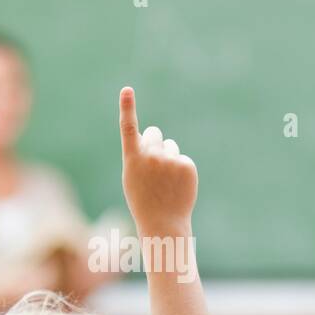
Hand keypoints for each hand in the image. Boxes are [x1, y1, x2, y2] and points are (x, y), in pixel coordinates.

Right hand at [119, 87, 197, 236]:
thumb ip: (140, 155)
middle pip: (154, 133)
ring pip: (170, 147)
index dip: (127, 107)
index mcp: (132, 159)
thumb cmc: (143, 201)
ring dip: (168, 159)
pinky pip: (182, 159)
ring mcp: (170, 160)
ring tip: (165, 183)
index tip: (127, 90)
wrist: (163, 224)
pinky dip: (181, 170)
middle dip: (155, 142)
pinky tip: (177, 186)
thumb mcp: (133, 177)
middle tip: (154, 166)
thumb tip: (157, 139)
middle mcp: (151, 156)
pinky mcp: (187, 166)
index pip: (128, 128)